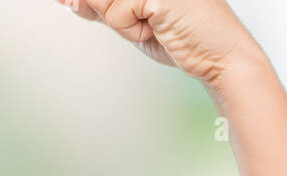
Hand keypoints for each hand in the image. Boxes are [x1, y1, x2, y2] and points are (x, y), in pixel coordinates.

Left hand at [55, 0, 260, 89]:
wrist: (219, 57)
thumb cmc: (181, 38)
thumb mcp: (133, 20)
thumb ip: (102, 8)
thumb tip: (67, 0)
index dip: (83, 1)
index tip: (68, 3)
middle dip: (104, 9)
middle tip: (145, 22)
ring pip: (104, 1)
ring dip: (121, 22)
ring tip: (154, 25)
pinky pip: (117, 13)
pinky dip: (130, 29)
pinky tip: (158, 28)